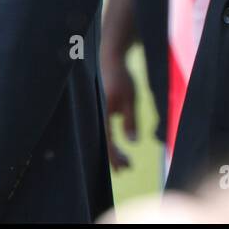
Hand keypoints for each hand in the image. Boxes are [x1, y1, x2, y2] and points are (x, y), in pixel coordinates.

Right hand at [102, 48, 135, 170]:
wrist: (110, 60)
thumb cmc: (121, 78)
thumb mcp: (130, 98)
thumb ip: (130, 119)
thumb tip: (133, 142)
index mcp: (102, 114)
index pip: (108, 142)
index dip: (114, 157)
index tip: (124, 168)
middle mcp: (96, 116)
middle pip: (103, 143)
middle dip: (115, 158)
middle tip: (128, 167)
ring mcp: (96, 114)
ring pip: (103, 139)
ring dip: (114, 151)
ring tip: (127, 160)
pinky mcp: (100, 112)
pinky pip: (104, 131)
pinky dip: (112, 140)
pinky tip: (121, 145)